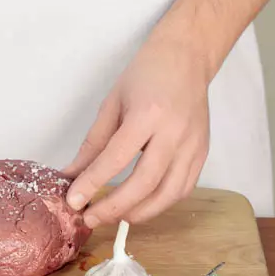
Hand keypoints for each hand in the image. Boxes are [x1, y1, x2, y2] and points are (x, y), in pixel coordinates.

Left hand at [63, 37, 210, 227]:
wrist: (188, 57)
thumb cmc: (146, 75)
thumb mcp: (111, 103)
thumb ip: (93, 143)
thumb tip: (71, 175)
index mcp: (147, 115)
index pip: (116, 159)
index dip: (92, 184)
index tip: (73, 201)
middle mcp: (175, 133)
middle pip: (145, 183)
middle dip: (114, 207)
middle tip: (90, 218)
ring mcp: (193, 145)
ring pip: (168, 193)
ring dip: (139, 212)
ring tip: (113, 217)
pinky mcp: (203, 153)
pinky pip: (182, 189)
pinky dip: (160, 204)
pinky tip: (140, 206)